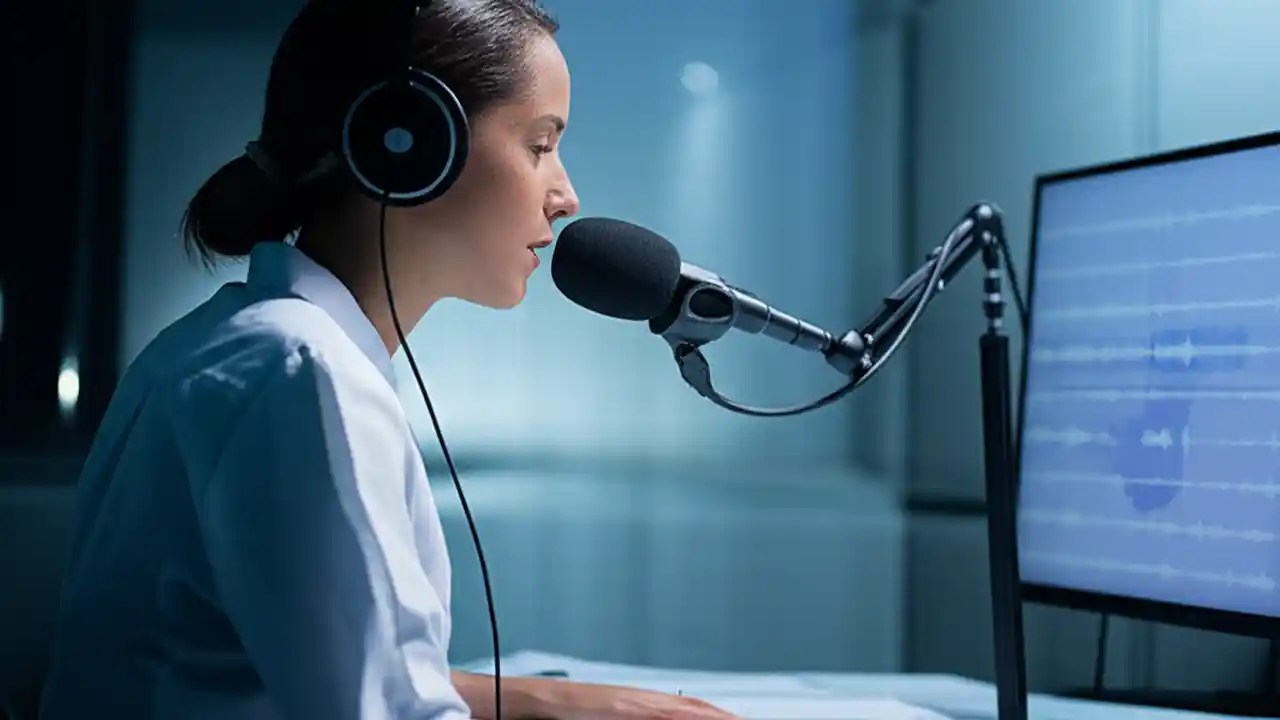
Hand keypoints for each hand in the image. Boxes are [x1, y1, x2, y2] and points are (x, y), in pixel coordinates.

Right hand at [522, 678, 740, 719]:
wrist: (546, 700)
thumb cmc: (577, 713)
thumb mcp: (619, 716)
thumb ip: (643, 716)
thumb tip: (661, 716)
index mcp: (649, 703)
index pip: (693, 709)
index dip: (719, 715)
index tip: (738, 719)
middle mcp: (648, 699)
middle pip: (697, 707)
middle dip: (725, 716)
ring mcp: (638, 702)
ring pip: (686, 709)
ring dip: (714, 715)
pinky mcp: (625, 708)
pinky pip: (663, 714)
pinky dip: (685, 714)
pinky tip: (703, 717)